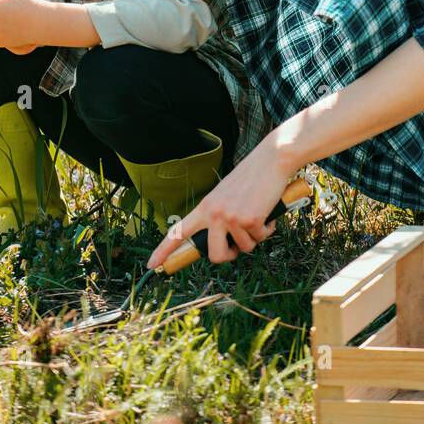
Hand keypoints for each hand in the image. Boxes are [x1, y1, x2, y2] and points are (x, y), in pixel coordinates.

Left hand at [146, 134, 294, 268]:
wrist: (272, 159)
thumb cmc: (252, 177)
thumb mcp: (226, 195)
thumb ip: (218, 216)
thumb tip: (223, 242)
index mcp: (205, 207)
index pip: (178, 231)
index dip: (163, 250)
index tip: (151, 264)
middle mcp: (214, 213)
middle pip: (214, 255)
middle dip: (229, 255)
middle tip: (238, 246)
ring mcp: (231, 217)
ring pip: (243, 249)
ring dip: (254, 238)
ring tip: (258, 216)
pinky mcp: (250, 219)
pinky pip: (260, 238)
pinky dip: (267, 229)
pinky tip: (267, 213)